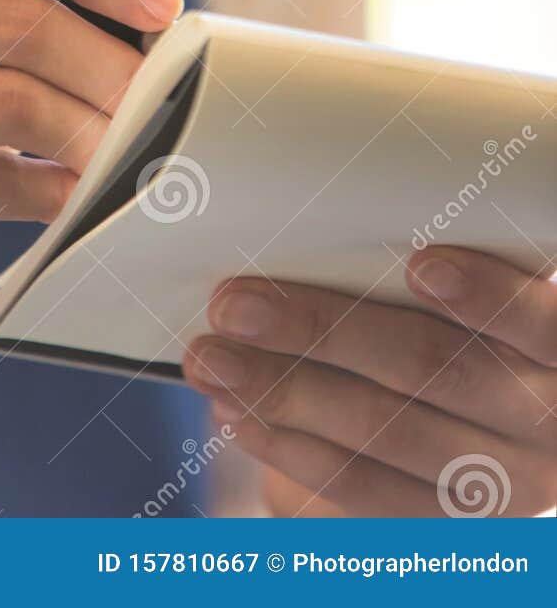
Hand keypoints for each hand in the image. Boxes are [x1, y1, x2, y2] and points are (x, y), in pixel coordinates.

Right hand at [0, 0, 181, 475]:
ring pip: (6, 98)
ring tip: (133, 151)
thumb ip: (3, 13)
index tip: (163, 6)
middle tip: (168, 99)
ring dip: (92, 130)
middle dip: (111, 62)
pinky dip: (49, 191)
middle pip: (11, 17)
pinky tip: (76, 200)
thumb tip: (145, 19)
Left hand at [183, 248, 556, 516]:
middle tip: (234, 303)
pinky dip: (293, 452)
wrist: (502, 434)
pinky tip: (239, 417)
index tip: (421, 263)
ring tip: (212, 361)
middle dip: (319, 332)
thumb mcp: (487, 293)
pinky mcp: (451, 526)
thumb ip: (435, 263)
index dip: (486, 296)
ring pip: (384, 434)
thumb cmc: (477, 328)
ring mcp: (501, 485)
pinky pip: (366, 493)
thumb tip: (315, 209)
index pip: (537, 320)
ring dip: (282, 394)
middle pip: (430, 370)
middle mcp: (544, 420)